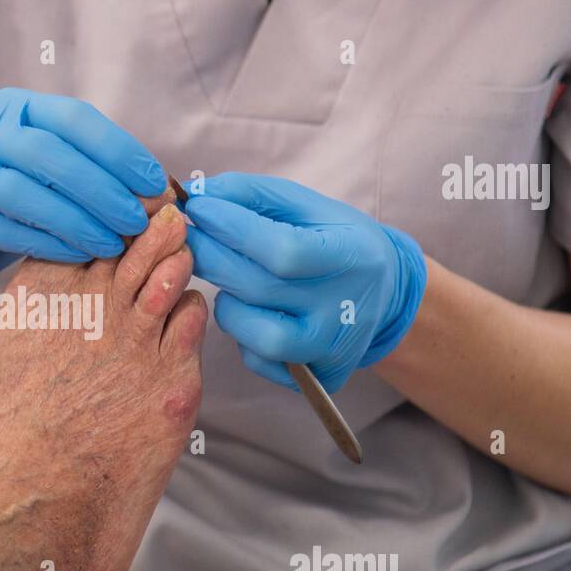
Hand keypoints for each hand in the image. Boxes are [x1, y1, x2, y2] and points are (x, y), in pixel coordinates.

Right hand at [0, 88, 166, 289]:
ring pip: (24, 194)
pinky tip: (82, 254)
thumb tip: (154, 188)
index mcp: (17, 107)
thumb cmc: (17, 187)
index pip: (74, 119)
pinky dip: (51, 244)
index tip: (155, 182)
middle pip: (48, 154)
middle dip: (101, 189)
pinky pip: (10, 231)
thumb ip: (89, 163)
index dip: (119, 150)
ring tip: (114, 243)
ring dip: (77, 220)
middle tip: (138, 219)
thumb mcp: (47, 159)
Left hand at [185, 173, 425, 392]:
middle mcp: (345, 308)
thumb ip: (251, 195)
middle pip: (260, 290)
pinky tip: (253, 312)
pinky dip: (244, 335)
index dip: (233, 228)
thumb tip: (195, 194)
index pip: (284, 249)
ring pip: (256, 335)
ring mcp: (333, 348)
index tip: (198, 208)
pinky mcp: (320, 376)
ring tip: (231, 282)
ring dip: (229, 304)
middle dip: (212, 258)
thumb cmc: (332, 239)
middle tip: (188, 239)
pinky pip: (260, 360)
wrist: (383, 292)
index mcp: (351, 255)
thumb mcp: (305, 205)